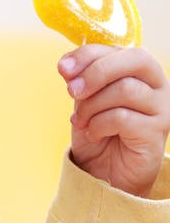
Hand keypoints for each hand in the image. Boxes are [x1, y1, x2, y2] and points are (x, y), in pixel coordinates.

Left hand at [58, 44, 169, 196]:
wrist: (106, 173)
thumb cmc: (99, 133)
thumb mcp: (84, 101)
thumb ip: (81, 80)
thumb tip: (66, 65)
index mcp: (140, 71)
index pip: (119, 48)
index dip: (88, 54)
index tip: (62, 69)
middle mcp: (158, 85)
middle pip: (135, 59)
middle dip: (96, 72)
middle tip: (72, 91)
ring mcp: (161, 108)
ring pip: (125, 89)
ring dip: (93, 105)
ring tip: (80, 121)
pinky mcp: (157, 132)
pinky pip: (123, 117)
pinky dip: (99, 125)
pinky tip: (93, 134)